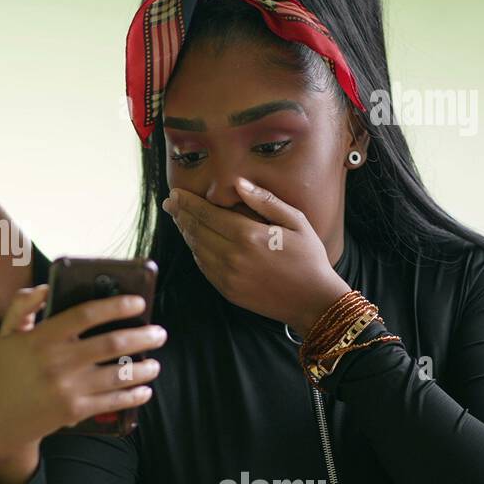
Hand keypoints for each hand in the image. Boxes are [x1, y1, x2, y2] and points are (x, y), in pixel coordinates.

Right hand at [0, 285, 164, 483]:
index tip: (138, 302)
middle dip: (143, 336)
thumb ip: (22, 305)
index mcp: (42, 338)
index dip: (115, 306)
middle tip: (159, 333)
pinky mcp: (76, 410)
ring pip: (119, 374)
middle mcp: (57, 361)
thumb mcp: (7, 334)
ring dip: (144, 368)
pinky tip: (145, 390)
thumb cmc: (8, 372)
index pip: (85, 314)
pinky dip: (134, 396)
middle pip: (112, 344)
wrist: (2, 419)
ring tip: (155, 363)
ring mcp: (68, 388)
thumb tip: (46, 287)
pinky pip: (113, 401)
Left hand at [162, 178, 349, 332]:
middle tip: (169, 203)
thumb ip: (265, 201)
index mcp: (248, 236)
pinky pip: (204, 267)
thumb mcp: (296, 221)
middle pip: (196, 230)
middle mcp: (233, 257)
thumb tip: (238, 183)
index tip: (175, 193)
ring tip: (179, 218)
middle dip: (180, 214)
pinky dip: (196, 251)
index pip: (207, 214)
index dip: (189, 202)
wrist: (313, 301)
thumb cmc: (309, 258)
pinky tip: (195, 241)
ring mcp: (228, 276)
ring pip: (197, 249)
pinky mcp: (227, 291)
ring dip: (185, 232)